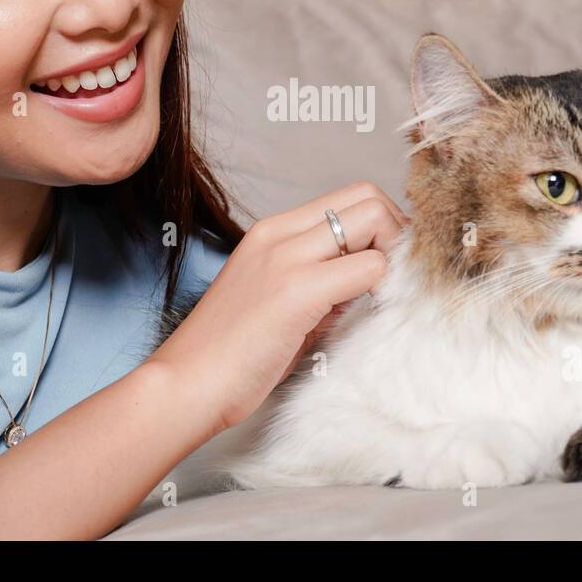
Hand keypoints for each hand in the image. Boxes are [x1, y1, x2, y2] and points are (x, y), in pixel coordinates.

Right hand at [149, 182, 407, 434]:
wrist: (186, 385)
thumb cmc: (229, 354)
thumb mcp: (277, 299)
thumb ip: (320, 281)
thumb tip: (366, 277)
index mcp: (272, 231)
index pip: (349, 197)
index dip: (381, 225)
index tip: (386, 262)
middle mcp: (279, 234)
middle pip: (368, 197)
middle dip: (396, 231)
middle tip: (396, 276)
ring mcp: (287, 258)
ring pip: (374, 221)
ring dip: (393, 256)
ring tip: (382, 296)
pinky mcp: (297, 291)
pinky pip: (368, 268)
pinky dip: (382, 287)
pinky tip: (369, 313)